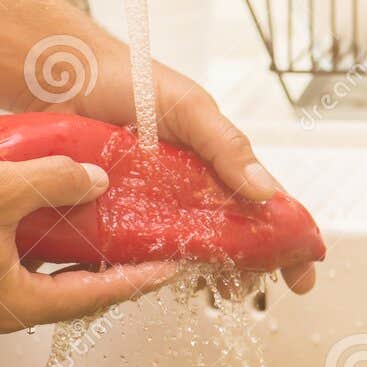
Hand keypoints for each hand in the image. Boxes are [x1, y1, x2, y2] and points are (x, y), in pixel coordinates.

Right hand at [0, 151, 176, 337]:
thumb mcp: (1, 186)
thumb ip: (58, 182)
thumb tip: (98, 181)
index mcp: (12, 305)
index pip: (94, 296)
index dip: (137, 281)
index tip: (171, 270)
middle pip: (73, 294)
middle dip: (113, 271)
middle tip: (151, 251)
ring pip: (43, 280)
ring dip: (76, 257)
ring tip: (115, 231)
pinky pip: (16, 268)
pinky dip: (42, 248)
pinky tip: (58, 218)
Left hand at [71, 59, 316, 293]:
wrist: (63, 76)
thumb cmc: (129, 79)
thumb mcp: (191, 108)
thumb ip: (227, 146)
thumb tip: (265, 191)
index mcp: (213, 162)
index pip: (259, 204)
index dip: (283, 239)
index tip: (303, 273)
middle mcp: (184, 188)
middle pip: (226, 236)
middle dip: (246, 267)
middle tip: (252, 290)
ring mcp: (149, 205)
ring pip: (183, 249)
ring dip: (201, 272)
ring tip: (216, 290)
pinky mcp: (112, 216)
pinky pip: (133, 249)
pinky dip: (146, 267)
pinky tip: (156, 279)